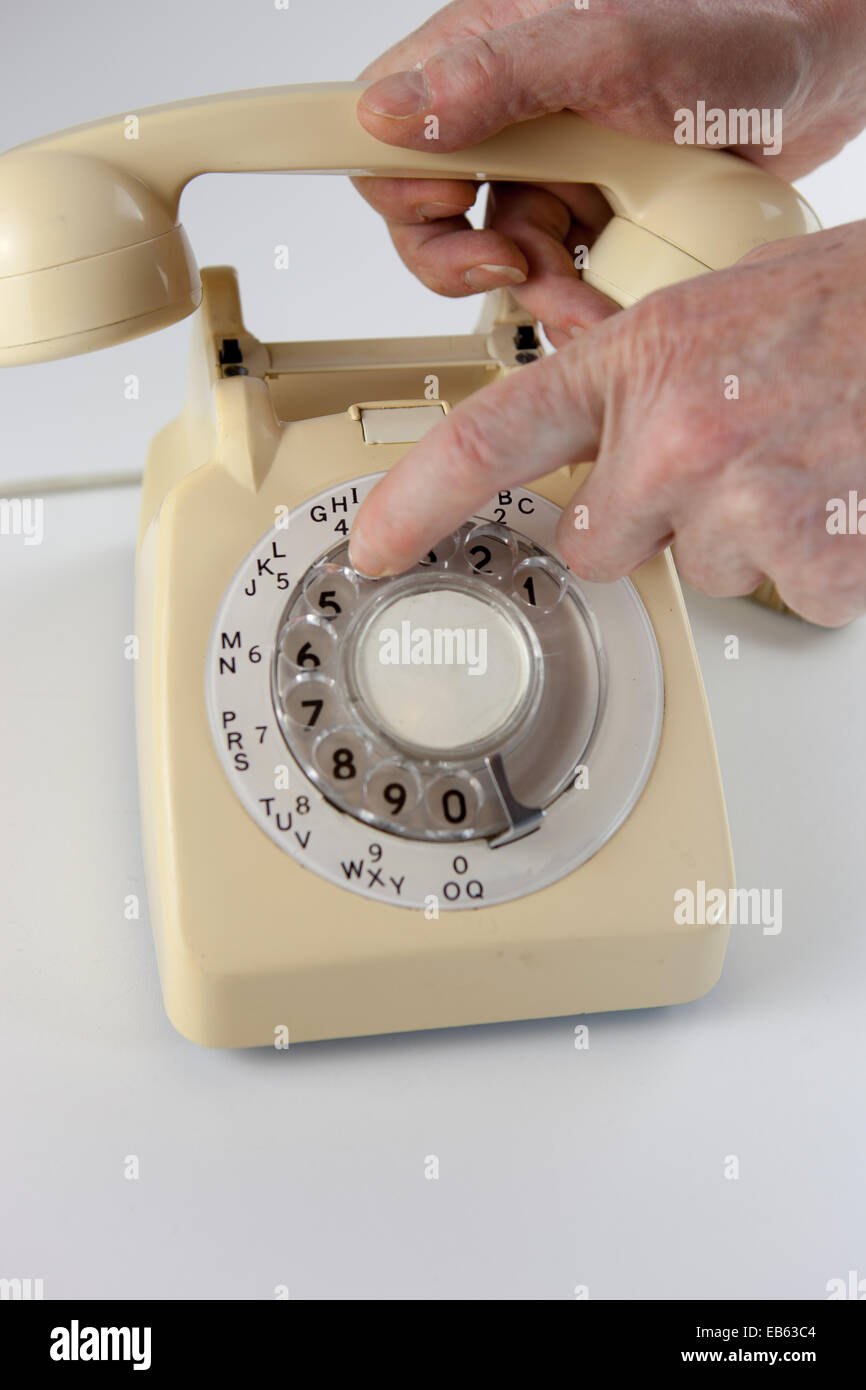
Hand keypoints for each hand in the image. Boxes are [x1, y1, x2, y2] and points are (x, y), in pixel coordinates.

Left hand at [349, 220, 865, 626]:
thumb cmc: (834, 309)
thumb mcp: (704, 321)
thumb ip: (629, 393)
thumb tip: (585, 460)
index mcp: (635, 365)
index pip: (490, 441)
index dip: (417, 502)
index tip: (374, 548)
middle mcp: (672, 437)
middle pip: (596, 549)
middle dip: (645, 527)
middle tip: (721, 465)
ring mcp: (739, 502)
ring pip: (698, 576)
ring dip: (740, 542)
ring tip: (795, 466)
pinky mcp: (810, 559)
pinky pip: (787, 601)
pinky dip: (814, 568)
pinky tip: (836, 502)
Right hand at [352, 0, 865, 341]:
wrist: (817, 83)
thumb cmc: (733, 37)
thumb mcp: (610, 50)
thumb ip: (498, 76)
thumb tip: (388, 114)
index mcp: (488, 53)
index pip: (388, 128)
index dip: (404, 185)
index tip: (458, 209)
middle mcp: (507, 114)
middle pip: (430, 212)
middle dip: (467, 260)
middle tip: (516, 271)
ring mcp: (548, 167)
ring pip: (497, 257)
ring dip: (538, 294)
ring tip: (590, 302)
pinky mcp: (586, 211)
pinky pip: (553, 276)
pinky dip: (575, 302)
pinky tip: (607, 306)